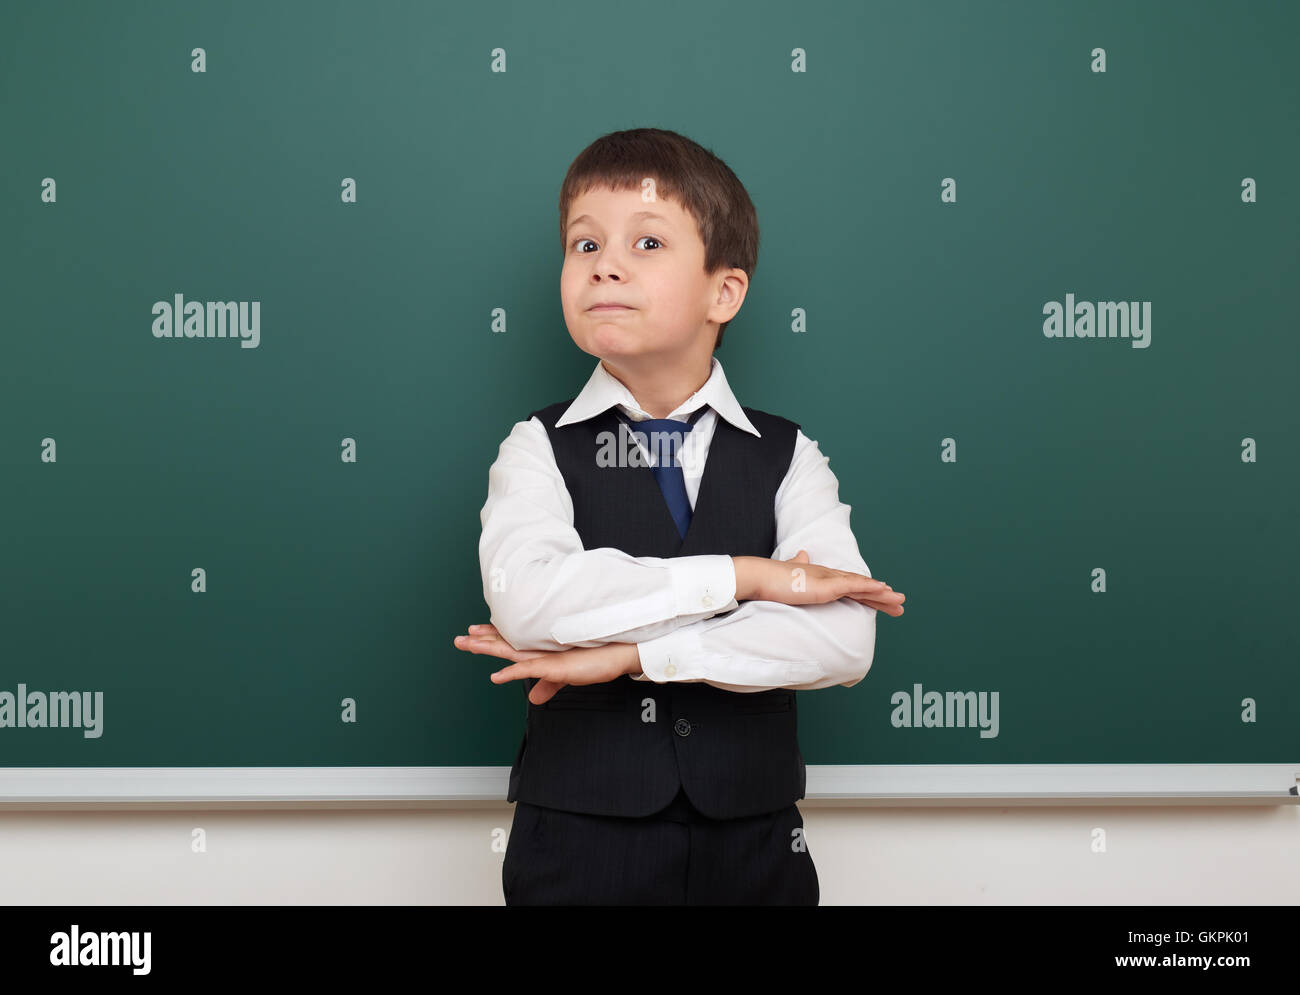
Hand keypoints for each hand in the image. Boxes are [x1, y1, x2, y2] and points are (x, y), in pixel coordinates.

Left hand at [453, 624, 641, 704]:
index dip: (494, 637)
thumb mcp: (566, 677)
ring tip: (469, 645)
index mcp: (543, 646)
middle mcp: (541, 646)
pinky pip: (529, 669)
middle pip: (506, 642)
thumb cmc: (597, 659)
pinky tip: (496, 676)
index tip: (476, 633)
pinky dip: (512, 673)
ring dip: (488, 648)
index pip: (513, 640)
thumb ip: (548, 685)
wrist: (620, 653)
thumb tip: (534, 698)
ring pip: (511, 651)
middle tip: (461, 639)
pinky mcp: (555, 665)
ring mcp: (547, 654)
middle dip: (482, 640)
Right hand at [733, 550, 904, 615]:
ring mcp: (828, 580)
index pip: (850, 586)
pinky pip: (853, 586)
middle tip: (900, 605)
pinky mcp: (825, 586)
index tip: (882, 598)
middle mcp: (829, 575)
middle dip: (881, 597)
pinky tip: (884, 589)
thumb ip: (798, 565)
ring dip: (883, 594)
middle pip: (861, 587)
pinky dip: (870, 588)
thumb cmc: (771, 579)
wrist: (759, 576)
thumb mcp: (789, 573)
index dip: (867, 593)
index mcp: (822, 577)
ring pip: (862, 586)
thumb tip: (802, 554)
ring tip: (900, 600)